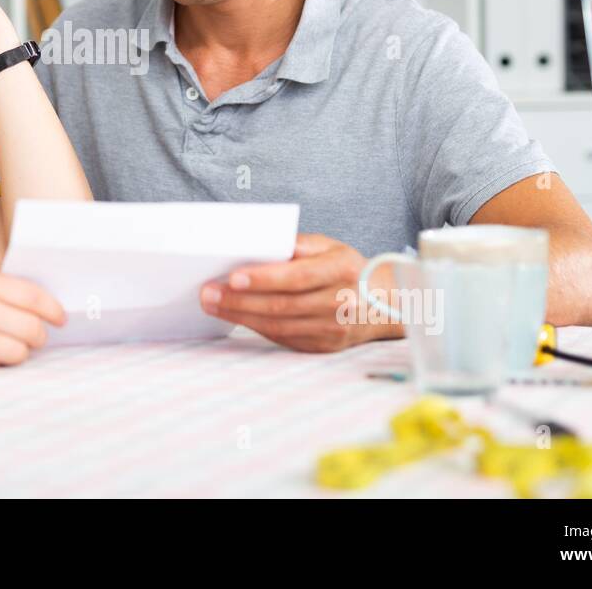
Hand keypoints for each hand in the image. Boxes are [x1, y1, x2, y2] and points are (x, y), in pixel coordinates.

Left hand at [198, 233, 402, 351]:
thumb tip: (259, 244)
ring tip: (213, 304)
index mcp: (341, 271)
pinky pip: (283, 338)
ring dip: (241, 316)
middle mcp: (339, 303)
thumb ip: (297, 244)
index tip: (232, 276)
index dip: (264, 279)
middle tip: (208, 292)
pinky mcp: (322, 346)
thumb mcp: (329, 246)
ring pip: (279, 326)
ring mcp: (332, 329)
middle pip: (282, 305)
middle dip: (240, 300)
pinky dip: (256, 327)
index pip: (297, 277)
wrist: (382, 304)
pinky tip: (236, 316)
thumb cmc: (346, 268)